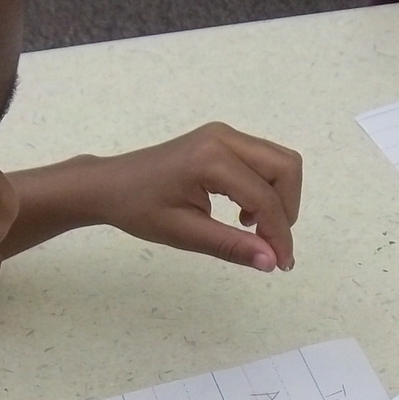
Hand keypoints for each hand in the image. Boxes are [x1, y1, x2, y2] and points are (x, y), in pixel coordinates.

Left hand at [91, 122, 302, 271]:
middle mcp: (224, 138)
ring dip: (279, 198)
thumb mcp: (184, 233)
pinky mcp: (223, 139)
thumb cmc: (138, 209)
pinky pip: (263, 160)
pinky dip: (267, 187)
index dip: (279, 234)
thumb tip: (271, 262)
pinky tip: (243, 213)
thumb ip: (231, 246)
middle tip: (272, 244)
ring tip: (254, 229)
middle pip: (286, 167)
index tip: (281, 265)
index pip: (264, 198)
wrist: (109, 184)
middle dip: (288, 209)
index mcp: (212, 160)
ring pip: (279, 161)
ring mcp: (225, 135)